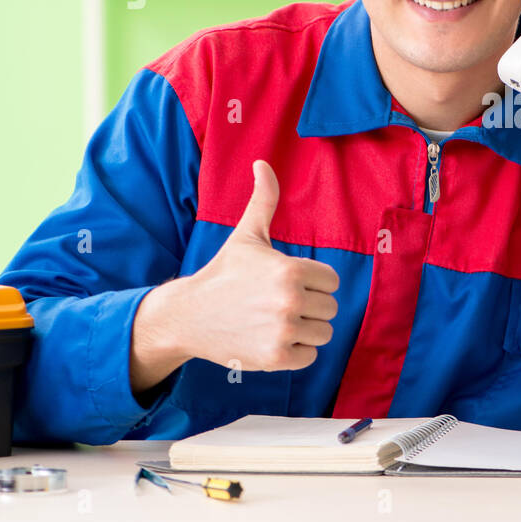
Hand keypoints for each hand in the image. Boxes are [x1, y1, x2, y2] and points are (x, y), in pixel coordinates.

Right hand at [131, 160, 338, 390]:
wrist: (188, 316)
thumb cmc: (224, 273)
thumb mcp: (247, 235)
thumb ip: (264, 200)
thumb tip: (262, 163)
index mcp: (290, 270)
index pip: (332, 281)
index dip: (312, 281)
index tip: (287, 283)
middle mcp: (289, 301)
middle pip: (330, 308)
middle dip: (309, 306)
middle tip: (277, 303)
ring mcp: (283, 332)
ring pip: (323, 333)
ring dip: (305, 330)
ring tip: (276, 321)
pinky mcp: (275, 358)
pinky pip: (310, 356)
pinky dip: (295, 352)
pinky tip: (272, 339)